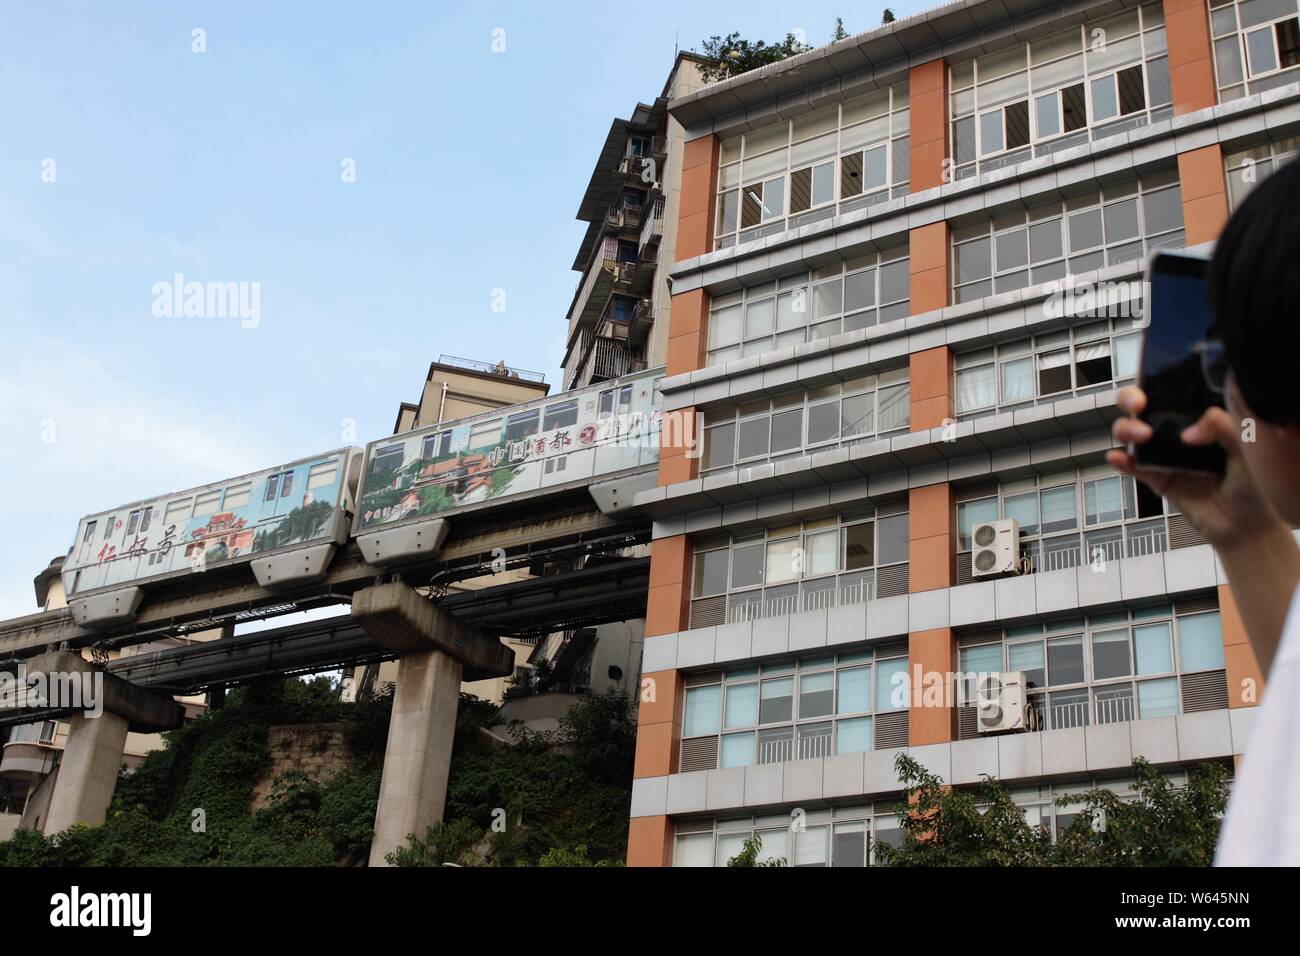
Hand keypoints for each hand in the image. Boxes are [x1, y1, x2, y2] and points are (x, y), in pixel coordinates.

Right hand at [1106, 386, 1282, 552]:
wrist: (1245, 524)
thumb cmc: (1252, 483)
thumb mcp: (1246, 447)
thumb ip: (1223, 427)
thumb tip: (1189, 431)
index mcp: (1200, 418)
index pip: (1173, 392)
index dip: (1158, 383)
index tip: (1153, 384)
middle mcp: (1179, 433)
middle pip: (1144, 407)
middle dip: (1130, 399)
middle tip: (1139, 405)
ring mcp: (1165, 455)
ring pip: (1132, 434)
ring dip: (1127, 429)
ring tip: (1140, 437)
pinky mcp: (1157, 478)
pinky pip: (1133, 467)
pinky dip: (1122, 461)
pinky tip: (1119, 458)